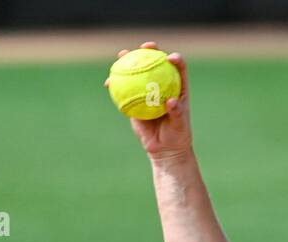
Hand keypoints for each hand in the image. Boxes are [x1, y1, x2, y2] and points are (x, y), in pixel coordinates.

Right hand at [105, 42, 192, 160]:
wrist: (164, 148)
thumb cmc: (177, 136)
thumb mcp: (179, 125)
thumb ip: (176, 112)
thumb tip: (170, 101)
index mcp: (177, 88)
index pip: (178, 70)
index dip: (175, 60)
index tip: (169, 58)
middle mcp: (162, 86)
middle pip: (155, 64)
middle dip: (149, 51)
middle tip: (144, 47)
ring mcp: (147, 91)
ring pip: (138, 73)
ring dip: (128, 61)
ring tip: (122, 55)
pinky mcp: (135, 100)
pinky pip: (124, 90)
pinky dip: (116, 84)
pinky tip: (109, 82)